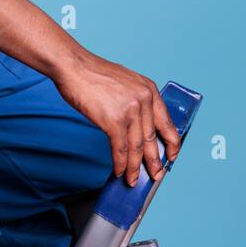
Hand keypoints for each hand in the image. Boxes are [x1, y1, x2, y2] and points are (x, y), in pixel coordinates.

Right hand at [53, 47, 181, 185]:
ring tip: (134, 180)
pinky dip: (120, 164)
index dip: (171, 143)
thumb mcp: (126, 82)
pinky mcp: (113, 121)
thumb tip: (140, 127)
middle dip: (154, 161)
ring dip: (135, 168)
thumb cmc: (94, 74)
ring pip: (136, 148)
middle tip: (156, 174)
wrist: (74, 66)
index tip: (172, 155)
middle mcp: (143, 100)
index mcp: (149, 89)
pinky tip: (119, 171)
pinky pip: (120, 149)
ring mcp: (129, 111)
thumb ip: (137, 100)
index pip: (167, 122)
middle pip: (151, 138)